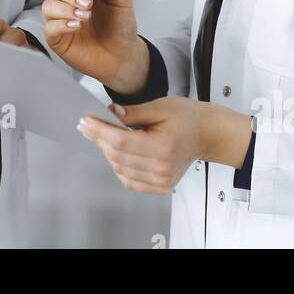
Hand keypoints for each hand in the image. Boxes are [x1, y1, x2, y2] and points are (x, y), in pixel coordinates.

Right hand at [42, 0, 147, 93]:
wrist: (123, 55)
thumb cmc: (120, 27)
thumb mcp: (123, 0)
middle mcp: (69, 2)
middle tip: (88, 3)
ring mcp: (61, 20)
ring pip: (48, 6)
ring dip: (65, 8)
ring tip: (85, 16)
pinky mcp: (58, 39)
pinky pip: (49, 28)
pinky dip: (61, 25)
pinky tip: (76, 26)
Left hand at [76, 97, 249, 194]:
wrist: (207, 134)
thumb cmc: (189, 118)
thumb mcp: (160, 107)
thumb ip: (132, 113)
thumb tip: (109, 114)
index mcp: (163, 146)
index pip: (120, 141)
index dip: (99, 131)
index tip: (86, 121)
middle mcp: (162, 167)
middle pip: (117, 156)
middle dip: (99, 139)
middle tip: (87, 126)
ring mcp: (162, 180)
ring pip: (120, 170)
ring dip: (107, 153)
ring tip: (103, 136)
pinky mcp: (160, 186)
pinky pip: (130, 181)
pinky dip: (118, 167)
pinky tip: (116, 153)